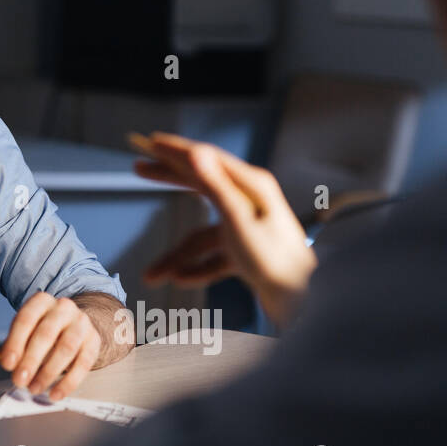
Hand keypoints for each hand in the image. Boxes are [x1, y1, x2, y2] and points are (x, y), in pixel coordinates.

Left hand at [0, 292, 99, 400]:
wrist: (75, 325)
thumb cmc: (44, 329)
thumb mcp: (27, 331)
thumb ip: (15, 345)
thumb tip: (7, 363)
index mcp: (42, 301)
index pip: (26, 319)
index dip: (15, 343)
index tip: (7, 364)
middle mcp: (63, 308)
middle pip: (46, 334)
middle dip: (31, 360)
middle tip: (19, 380)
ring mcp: (81, 323)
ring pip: (66, 348)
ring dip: (48, 372)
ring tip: (35, 388)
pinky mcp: (94, 341)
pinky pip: (83, 364)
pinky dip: (68, 382)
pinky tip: (55, 393)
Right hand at [132, 132, 316, 325]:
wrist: (307, 303)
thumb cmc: (276, 261)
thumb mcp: (238, 220)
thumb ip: (214, 185)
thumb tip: (194, 152)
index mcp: (252, 187)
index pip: (207, 159)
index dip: (176, 150)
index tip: (150, 141)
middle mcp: (251, 204)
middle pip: (201, 185)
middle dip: (169, 179)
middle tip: (139, 166)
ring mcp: (249, 229)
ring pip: (201, 236)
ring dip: (177, 256)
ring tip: (153, 276)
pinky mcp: (249, 253)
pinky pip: (214, 257)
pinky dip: (196, 268)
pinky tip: (180, 281)